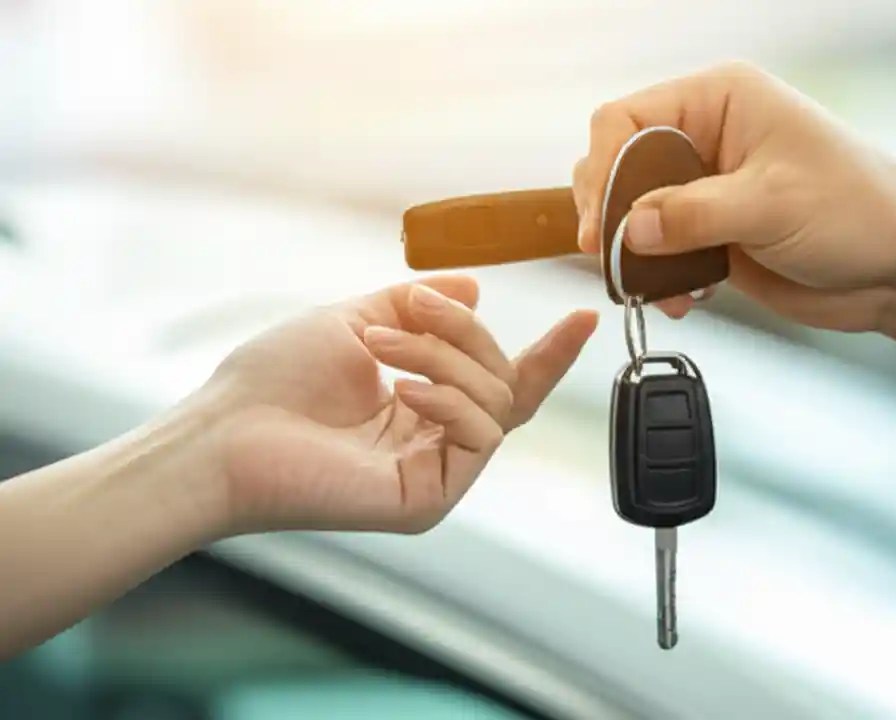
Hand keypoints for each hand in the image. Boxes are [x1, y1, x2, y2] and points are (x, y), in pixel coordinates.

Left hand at [197, 275, 596, 535]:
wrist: (222, 434)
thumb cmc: (272, 381)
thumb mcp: (354, 321)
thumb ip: (415, 307)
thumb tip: (473, 289)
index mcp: (421, 409)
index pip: (501, 382)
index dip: (546, 351)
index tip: (584, 313)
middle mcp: (435, 444)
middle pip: (503, 382)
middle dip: (466, 334)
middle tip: (412, 309)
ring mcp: (434, 475)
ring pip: (495, 403)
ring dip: (445, 360)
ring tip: (380, 349)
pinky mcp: (427, 500)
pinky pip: (479, 437)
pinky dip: (449, 400)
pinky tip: (401, 391)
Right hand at [573, 61, 895, 425]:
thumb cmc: (859, 211)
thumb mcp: (772, 205)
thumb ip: (694, 214)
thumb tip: (629, 230)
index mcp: (720, 100)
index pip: (626, 121)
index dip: (605, 171)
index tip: (604, 225)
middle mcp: (706, 137)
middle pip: (621, 167)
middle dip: (615, 217)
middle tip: (615, 260)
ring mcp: (708, 187)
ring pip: (635, 215)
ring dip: (636, 257)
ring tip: (657, 289)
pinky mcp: (714, 233)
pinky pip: (661, 252)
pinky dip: (660, 278)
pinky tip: (684, 298)